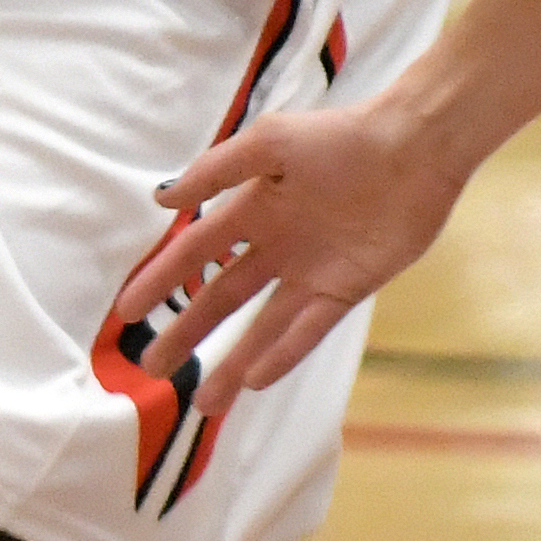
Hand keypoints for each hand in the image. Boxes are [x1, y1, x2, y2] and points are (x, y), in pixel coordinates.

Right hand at [114, 100, 467, 423]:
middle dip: (187, 334)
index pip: (195, 252)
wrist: (414, 148)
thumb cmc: (340, 137)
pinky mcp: (346, 288)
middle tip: (152, 371)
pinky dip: (282, 354)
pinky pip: (307, 329)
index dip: (159, 281)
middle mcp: (276, 246)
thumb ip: (215, 172)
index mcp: (252, 208)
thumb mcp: (269, 143)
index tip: (126, 314)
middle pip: (221, 298)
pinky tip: (255, 379)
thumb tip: (162, 200)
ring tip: (205, 403)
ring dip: (232, 363)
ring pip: (262, 327)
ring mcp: (310, 271)